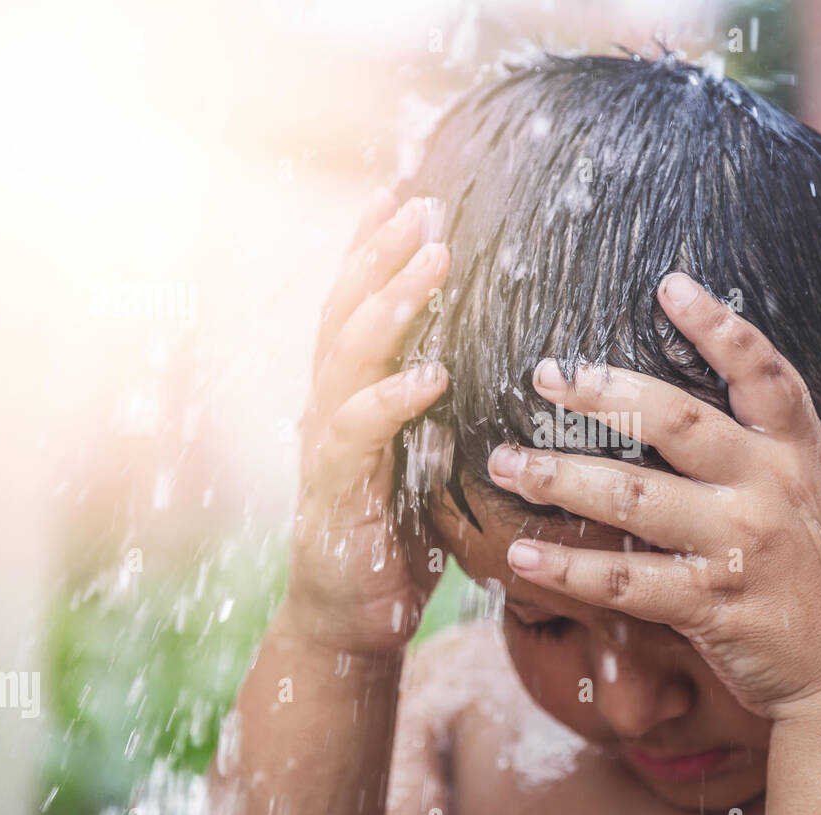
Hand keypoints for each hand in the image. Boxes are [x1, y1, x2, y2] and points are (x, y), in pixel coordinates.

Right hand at [285, 189, 450, 651]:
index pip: (357, 303)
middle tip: (425, 202)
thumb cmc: (398, 534)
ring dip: (391, 304)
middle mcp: (330, 405)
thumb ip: (442, 407)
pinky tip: (431, 373)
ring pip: (347, 355)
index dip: (374, 247)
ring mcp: (325, 443)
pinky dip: (393, 398)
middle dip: (383, 252)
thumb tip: (495, 361)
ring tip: (432, 261)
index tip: (406, 191)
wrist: (352, 616)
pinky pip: (357, 432)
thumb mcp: (425, 457)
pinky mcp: (334, 489)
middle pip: (346, 309)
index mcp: (351, 392)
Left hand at [486, 272, 820, 720]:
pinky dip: (567, 573)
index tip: (668, 284)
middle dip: (603, 392)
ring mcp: (736, 551)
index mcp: (805, 460)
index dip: (718, 325)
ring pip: (632, 501)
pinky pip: (623, 584)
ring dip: (560, 477)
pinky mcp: (708, 607)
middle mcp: (768, 494)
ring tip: (504, 460)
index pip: (763, 374)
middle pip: (675, 423)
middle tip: (544, 374)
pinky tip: (518, 556)